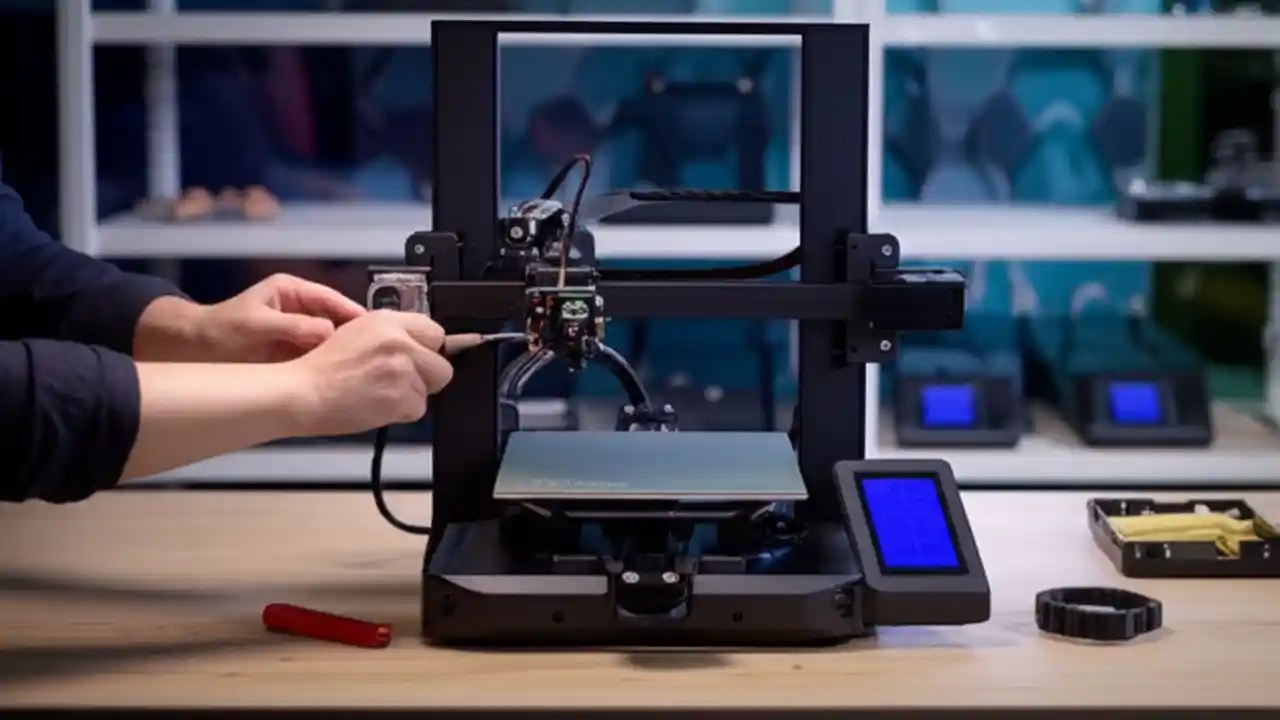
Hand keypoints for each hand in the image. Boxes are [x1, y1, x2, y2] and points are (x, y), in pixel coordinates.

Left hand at [136, 274, 367, 362]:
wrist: (190, 353)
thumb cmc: (220, 332)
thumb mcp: (256, 325)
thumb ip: (293, 326)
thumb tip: (329, 332)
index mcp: (292, 292)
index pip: (332, 300)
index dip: (354, 314)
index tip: (376, 330)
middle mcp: (300, 310)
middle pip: (337, 322)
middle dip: (354, 337)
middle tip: (377, 354)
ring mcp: (299, 334)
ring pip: (331, 343)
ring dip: (344, 354)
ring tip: (366, 368)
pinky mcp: (294, 355)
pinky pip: (319, 359)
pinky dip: (331, 367)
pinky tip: (346, 378)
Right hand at [285, 310, 453, 436]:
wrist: (302, 393)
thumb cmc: (321, 369)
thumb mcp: (356, 333)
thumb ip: (390, 336)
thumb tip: (417, 347)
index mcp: (387, 321)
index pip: (434, 332)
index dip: (427, 350)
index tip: (421, 359)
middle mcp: (398, 341)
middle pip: (442, 365)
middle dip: (426, 378)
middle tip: (400, 383)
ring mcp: (401, 368)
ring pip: (429, 390)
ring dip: (409, 397)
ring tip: (379, 394)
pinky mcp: (400, 396)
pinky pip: (417, 409)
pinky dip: (400, 413)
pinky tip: (377, 406)